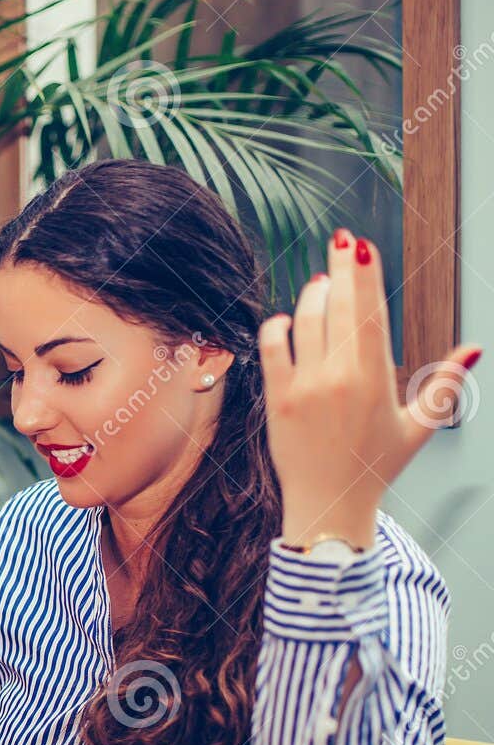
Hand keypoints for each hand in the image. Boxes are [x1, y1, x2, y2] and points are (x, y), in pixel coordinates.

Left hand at [259, 230, 480, 548]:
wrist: (329, 503)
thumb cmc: (375, 465)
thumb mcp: (419, 426)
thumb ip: (445, 385)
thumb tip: (472, 350)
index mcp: (375, 380)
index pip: (370, 314)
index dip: (365, 275)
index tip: (361, 245)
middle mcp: (337, 378)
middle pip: (337, 308)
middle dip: (339, 269)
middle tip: (340, 241)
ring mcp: (303, 387)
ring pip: (303, 322)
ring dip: (311, 296)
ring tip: (322, 283)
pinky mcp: (276, 399)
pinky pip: (272, 349)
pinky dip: (277, 327)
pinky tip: (285, 319)